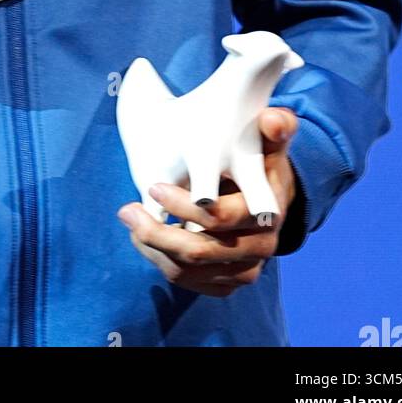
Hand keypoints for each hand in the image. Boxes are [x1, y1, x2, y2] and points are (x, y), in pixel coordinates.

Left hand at [116, 108, 299, 297]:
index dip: (184, 207)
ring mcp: (243, 271)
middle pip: (199, 252)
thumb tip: (274, 119)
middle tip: (127, 209)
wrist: (265, 196)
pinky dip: (159, 260)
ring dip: (152, 247)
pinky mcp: (225, 283)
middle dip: (158, 232)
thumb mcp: (266, 143)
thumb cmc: (257, 162)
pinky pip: (186, 280)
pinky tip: (141, 237)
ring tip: (129, 218)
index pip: (220, 219)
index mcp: (267, 216)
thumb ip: (273, 129)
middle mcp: (259, 249)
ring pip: (188, 270)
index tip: (154, 187)